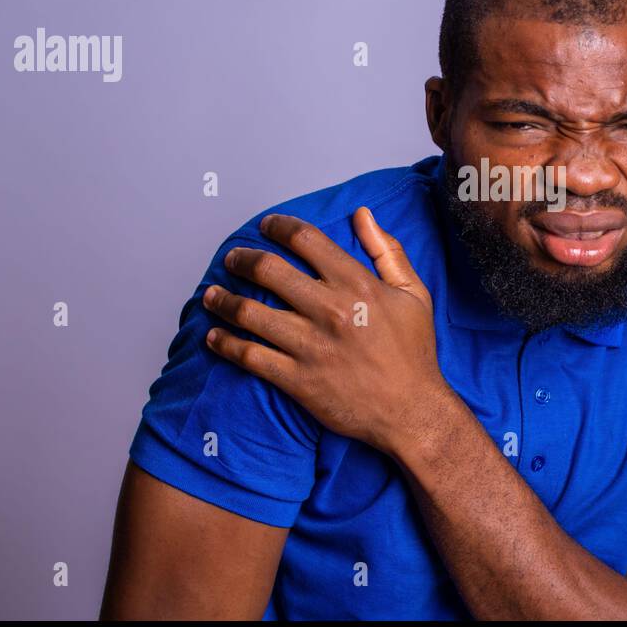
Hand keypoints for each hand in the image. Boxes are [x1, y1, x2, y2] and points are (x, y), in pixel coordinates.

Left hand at [200, 207, 456, 457]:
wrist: (412, 411)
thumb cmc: (414, 352)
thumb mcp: (414, 293)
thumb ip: (386, 250)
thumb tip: (362, 214)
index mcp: (357, 283)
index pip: (305, 239)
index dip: (279, 226)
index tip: (266, 226)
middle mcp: (329, 309)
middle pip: (268, 270)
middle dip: (241, 260)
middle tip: (232, 259)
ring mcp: (310, 345)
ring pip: (250, 312)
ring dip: (223, 300)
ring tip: (211, 295)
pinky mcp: (297, 379)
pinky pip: (249, 356)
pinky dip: (225, 344)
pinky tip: (214, 338)